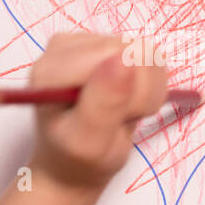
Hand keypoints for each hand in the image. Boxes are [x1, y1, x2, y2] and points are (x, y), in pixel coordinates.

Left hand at [27, 34, 168, 191]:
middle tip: (119, 118)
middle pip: (134, 50)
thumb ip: (105, 103)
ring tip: (122, 113)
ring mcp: (88, 43)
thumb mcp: (90, 143)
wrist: (73, 161)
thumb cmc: (78, 157)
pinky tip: (128, 102)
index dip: (130, 91)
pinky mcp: (110, 45)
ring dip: (146, 91)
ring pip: (147, 53)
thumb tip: (124, 60)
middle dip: (139, 92)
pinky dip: (149, 86)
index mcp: (52, 69)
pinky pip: (151, 57)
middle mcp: (65, 47)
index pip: (115, 55)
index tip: (115, 118)